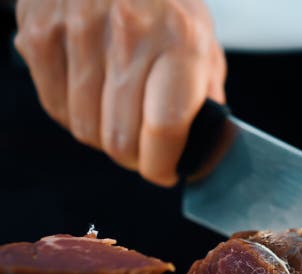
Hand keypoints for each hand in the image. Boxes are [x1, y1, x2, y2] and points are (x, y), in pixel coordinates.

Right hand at [15, 0, 225, 185]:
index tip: (168, 172)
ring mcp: (77, 31)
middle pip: (119, 139)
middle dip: (135, 158)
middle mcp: (128, 35)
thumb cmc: (166, 3)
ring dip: (105, 138)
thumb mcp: (204, 43)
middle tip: (146, 151)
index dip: (163, 166)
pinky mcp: (40, 33)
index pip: (164, 129)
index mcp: (180, 43)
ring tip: (121, 117)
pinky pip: (56, 107)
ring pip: (84, 129)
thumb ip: (205, 100)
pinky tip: (94, 97)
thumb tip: (204, 154)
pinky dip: (76, 115)